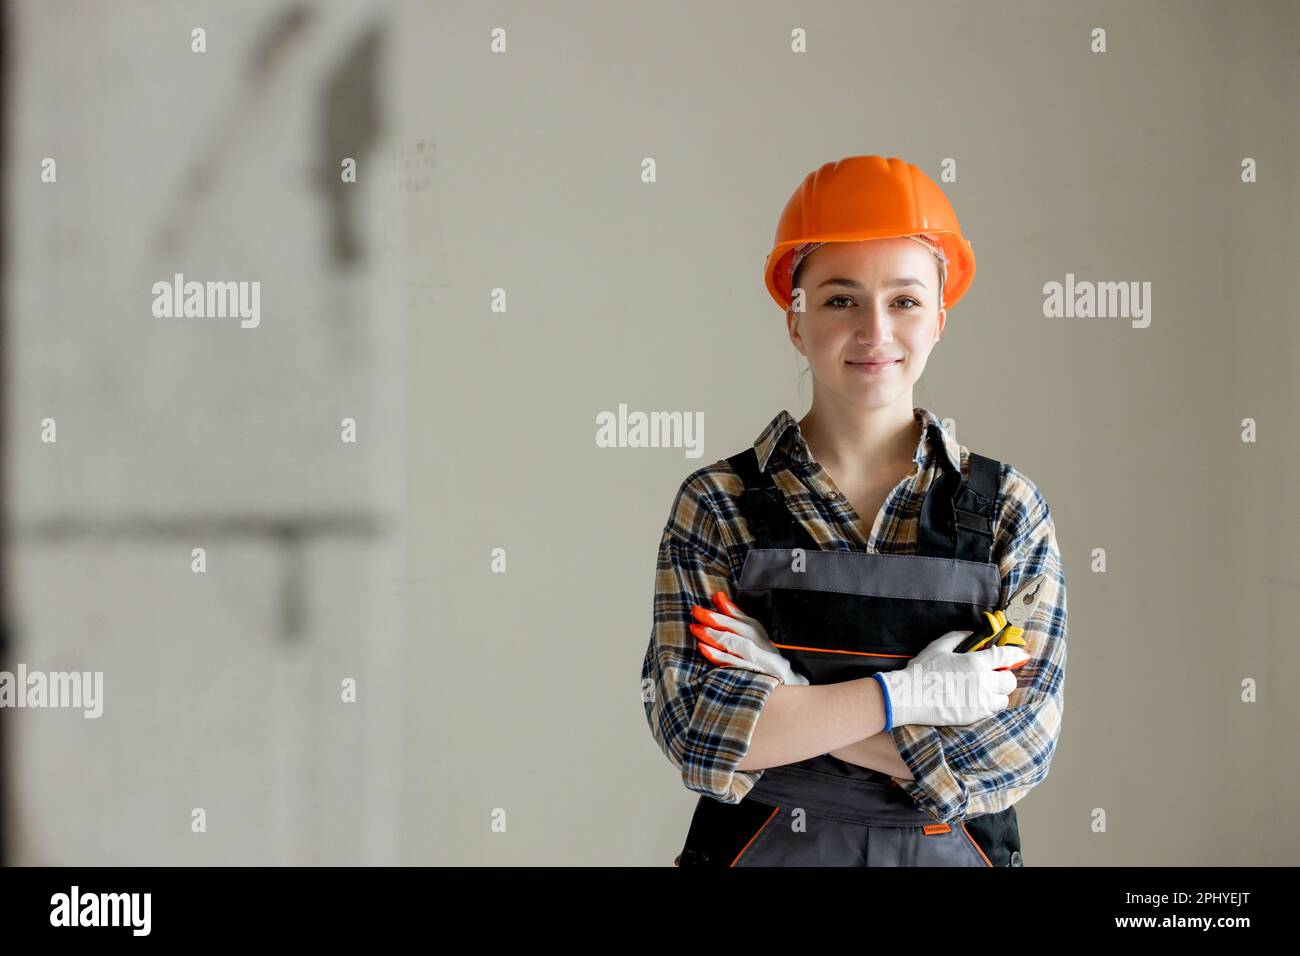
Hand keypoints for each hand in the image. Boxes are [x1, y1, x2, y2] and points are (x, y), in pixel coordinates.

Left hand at [689, 591, 809, 685]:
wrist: (798, 711)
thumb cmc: (773, 680)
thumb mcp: (762, 655)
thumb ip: (742, 630)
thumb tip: (720, 601)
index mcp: (771, 647)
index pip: (752, 624)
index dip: (733, 610)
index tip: (715, 597)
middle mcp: (772, 656)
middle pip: (746, 633)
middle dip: (720, 620)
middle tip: (697, 611)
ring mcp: (768, 671)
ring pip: (742, 648)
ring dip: (717, 636)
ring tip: (696, 628)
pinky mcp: (761, 687)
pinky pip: (739, 670)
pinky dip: (721, 659)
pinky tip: (705, 650)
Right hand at [874, 630, 1028, 729]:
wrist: (909, 698)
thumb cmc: (921, 671)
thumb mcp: (938, 647)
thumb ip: (957, 637)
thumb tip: (969, 633)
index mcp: (975, 663)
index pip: (1005, 657)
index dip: (1016, 655)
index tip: (1021, 655)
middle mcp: (983, 683)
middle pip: (1010, 681)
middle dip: (1005, 676)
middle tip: (995, 674)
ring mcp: (980, 702)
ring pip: (1003, 699)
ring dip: (998, 693)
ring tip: (985, 689)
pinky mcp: (974, 716)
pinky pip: (991, 711)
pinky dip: (988, 705)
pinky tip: (976, 699)